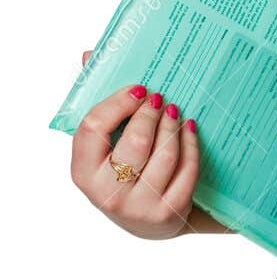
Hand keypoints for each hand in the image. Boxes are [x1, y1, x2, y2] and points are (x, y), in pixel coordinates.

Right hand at [71, 49, 200, 239]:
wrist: (152, 222)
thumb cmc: (125, 174)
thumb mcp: (106, 146)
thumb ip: (99, 103)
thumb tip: (89, 56)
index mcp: (82, 171)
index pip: (92, 127)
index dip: (117, 103)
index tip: (138, 89)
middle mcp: (106, 194)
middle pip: (135, 140)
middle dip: (152, 112)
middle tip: (162, 97)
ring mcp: (138, 207)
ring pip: (164, 153)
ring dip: (173, 124)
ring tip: (177, 110)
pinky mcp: (168, 214)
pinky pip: (186, 169)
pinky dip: (191, 144)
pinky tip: (190, 129)